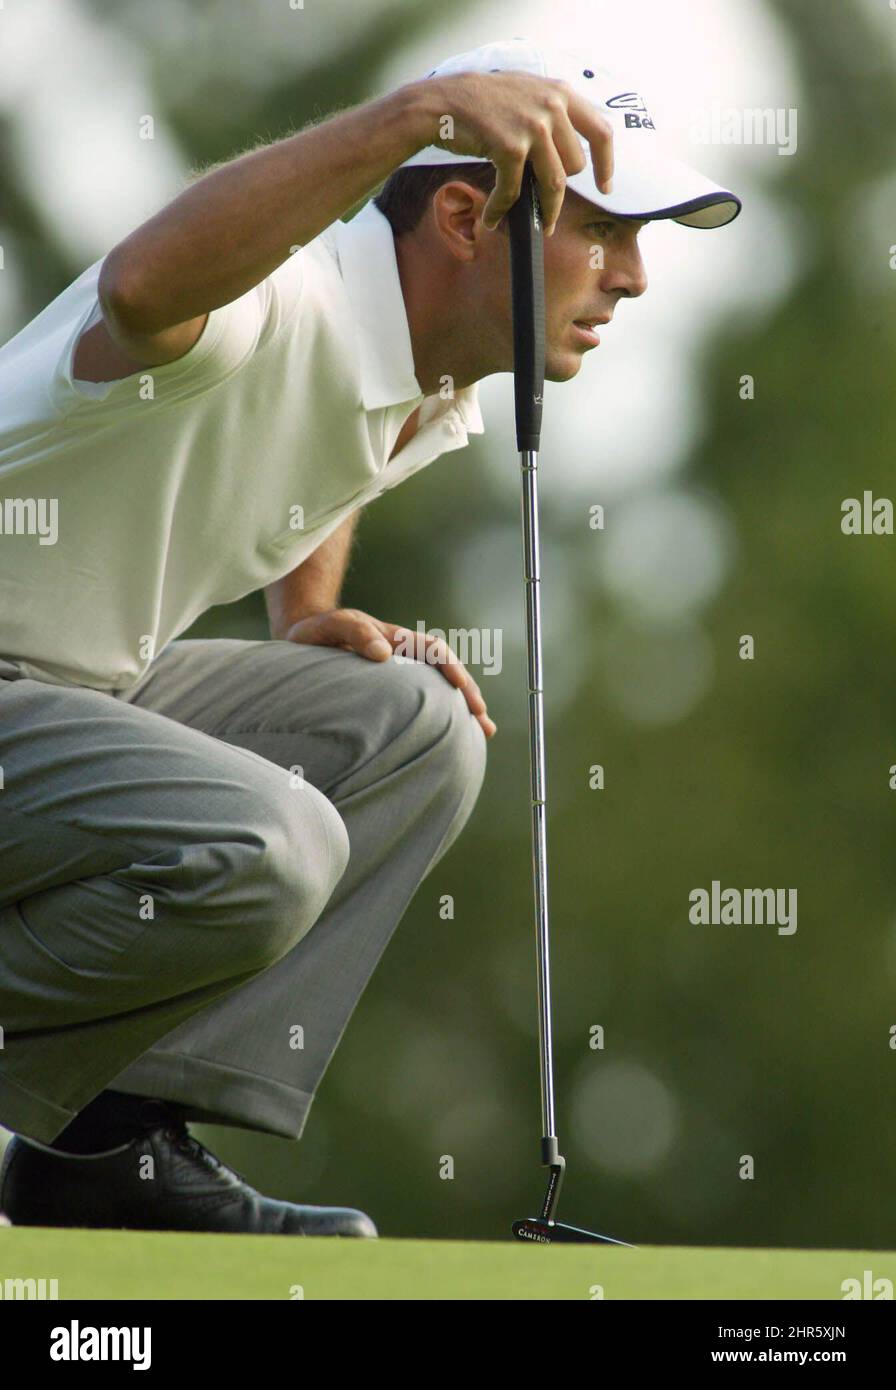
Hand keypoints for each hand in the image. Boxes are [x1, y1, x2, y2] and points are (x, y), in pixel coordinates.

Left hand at [282, 607, 496, 737]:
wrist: (304, 632)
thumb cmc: (317, 630)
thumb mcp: (332, 625)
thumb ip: (355, 634)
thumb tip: (383, 654)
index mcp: (396, 639)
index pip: (433, 650)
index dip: (449, 667)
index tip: (461, 686)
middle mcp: (405, 655)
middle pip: (447, 672)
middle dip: (469, 694)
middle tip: (485, 720)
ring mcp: (401, 672)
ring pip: (440, 688)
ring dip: (462, 707)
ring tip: (483, 732)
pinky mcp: (392, 689)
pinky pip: (424, 699)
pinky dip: (442, 715)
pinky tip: (450, 736)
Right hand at [420, 70, 613, 233]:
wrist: (442, 102)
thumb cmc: (482, 102)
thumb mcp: (527, 92)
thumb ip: (552, 110)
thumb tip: (573, 145)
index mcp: (560, 93)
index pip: (601, 131)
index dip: (606, 164)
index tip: (606, 187)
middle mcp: (551, 106)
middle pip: (576, 166)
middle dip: (560, 187)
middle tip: (544, 200)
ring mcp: (533, 126)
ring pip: (554, 185)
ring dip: (544, 211)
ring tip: (537, 224)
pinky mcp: (511, 147)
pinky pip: (516, 191)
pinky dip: (501, 209)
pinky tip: (492, 217)